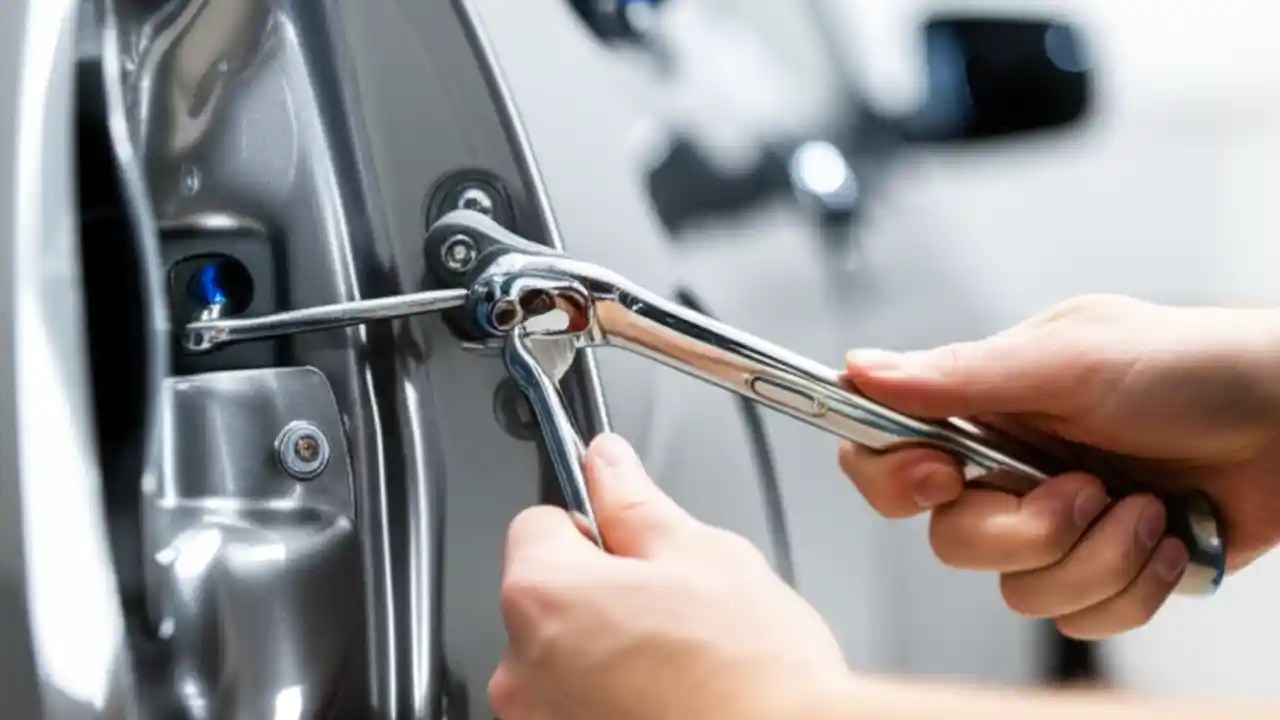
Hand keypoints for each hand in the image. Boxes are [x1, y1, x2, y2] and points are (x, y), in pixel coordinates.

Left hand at [491, 434, 852, 719]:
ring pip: (562, 658)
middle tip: (668, 606)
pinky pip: (575, 705)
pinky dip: (609, 699)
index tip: (632, 544)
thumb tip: (606, 462)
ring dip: (603, 651)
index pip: (538, 525)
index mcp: (543, 598)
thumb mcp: (701, 553)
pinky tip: (665, 699)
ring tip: (675, 661)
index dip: (593, 526)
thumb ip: (634, 501)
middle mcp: (520, 670)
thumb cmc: (749, 675)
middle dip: (598, 591)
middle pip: (547, 597)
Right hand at [840, 294, 1279, 638]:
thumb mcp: (1071, 359)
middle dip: (1026, 530)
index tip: (943, 477)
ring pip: (1017, 590)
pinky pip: (1080, 619)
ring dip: (1095, 557)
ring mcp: (1057, 527)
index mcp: (985, 411)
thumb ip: (962, 375)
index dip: (894, 480)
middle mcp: (1009, 472)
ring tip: (1147, 509)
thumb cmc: (1193, 369)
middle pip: (950, 540)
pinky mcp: (1105, 572)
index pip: (887, 452)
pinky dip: (1132, 585)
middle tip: (1086, 489)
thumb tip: (858, 371)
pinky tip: (1168, 537)